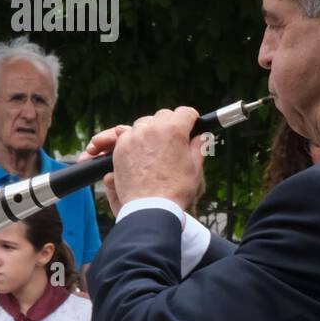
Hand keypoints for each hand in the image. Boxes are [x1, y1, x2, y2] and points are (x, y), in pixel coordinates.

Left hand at [87, 108, 203, 209]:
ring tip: (156, 146)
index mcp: (174, 130)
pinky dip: (134, 140)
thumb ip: (198, 147)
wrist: (150, 207)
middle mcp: (152, 129)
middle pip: (163, 115)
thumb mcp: (195, 168)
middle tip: (174, 138)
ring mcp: (133, 137)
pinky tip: (141, 152)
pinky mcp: (119, 149)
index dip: (191, 118)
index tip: (192, 124)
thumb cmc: (175, 190)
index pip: (185, 112)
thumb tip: (200, 138)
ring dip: (151, 131)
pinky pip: (127, 136)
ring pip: (144, 124)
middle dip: (170, 124)